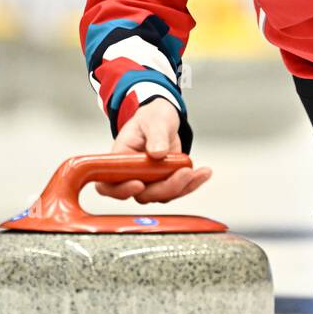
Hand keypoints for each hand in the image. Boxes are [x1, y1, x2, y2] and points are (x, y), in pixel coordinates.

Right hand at [95, 98, 211, 203]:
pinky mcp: (164, 182)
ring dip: (183, 186)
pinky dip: (191, 183)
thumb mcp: (154, 120)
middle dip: (166, 187)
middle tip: (185, 172)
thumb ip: (155, 136)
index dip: (121, 190)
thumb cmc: (151, 118)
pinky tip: (203, 173)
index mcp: (119, 159)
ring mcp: (148, 181)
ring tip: (201, 172)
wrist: (163, 120)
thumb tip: (158, 153)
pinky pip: (177, 190)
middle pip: (142, 194)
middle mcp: (131, 175)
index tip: (139, 183)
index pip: (109, 184)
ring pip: (162, 196)